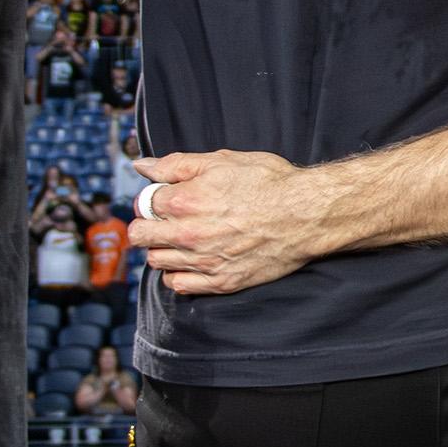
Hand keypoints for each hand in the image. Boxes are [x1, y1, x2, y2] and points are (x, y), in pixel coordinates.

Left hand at [129, 150, 334, 297]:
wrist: (306, 214)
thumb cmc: (268, 183)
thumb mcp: (222, 161)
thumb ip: (176, 164)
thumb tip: (142, 166)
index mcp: (184, 200)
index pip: (143, 203)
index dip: (153, 198)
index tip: (166, 197)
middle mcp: (188, 234)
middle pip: (141, 235)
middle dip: (148, 224)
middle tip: (167, 219)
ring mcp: (203, 261)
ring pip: (156, 261)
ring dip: (162, 249)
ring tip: (181, 239)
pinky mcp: (220, 282)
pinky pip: (178, 285)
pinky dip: (177, 274)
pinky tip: (190, 261)